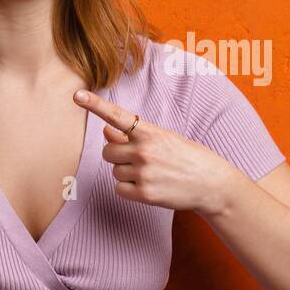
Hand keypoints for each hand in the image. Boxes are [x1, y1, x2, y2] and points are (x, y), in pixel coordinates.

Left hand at [72, 87, 244, 215]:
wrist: (212, 184)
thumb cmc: (187, 158)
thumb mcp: (164, 139)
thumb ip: (133, 136)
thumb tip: (105, 131)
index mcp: (150, 132)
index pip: (117, 116)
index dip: (95, 105)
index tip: (77, 95)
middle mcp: (144, 151)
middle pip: (107, 152)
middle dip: (117, 155)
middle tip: (138, 159)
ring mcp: (143, 173)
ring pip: (114, 171)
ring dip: (126, 172)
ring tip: (151, 173)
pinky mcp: (143, 194)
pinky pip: (118, 189)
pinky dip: (128, 189)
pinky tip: (148, 187)